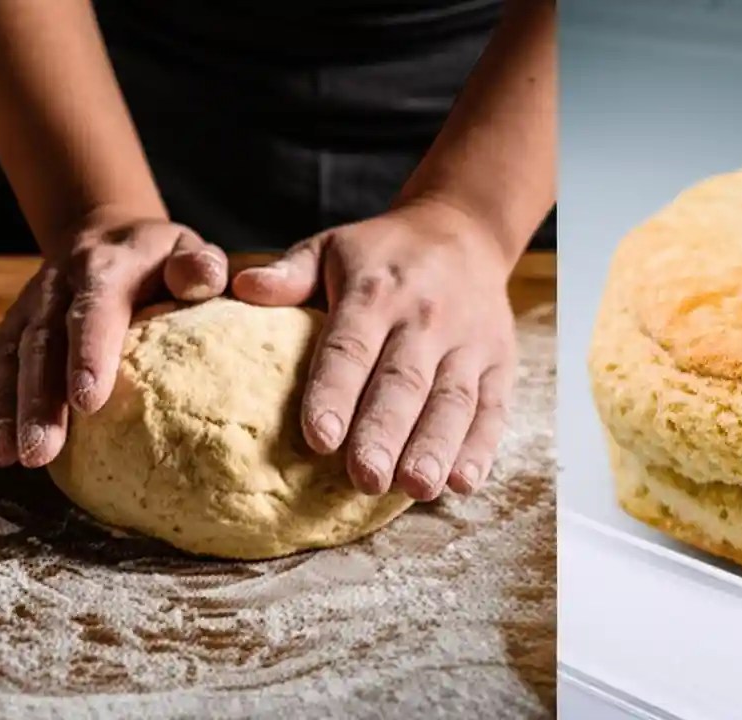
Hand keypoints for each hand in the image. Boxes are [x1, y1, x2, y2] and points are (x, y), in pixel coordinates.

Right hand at [0, 206, 228, 467]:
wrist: (106, 233)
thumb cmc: (161, 256)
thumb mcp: (188, 249)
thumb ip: (200, 266)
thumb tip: (209, 280)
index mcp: (105, 268)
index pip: (93, 311)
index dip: (88, 353)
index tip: (88, 402)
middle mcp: (58, 287)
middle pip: (42, 344)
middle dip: (37, 400)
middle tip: (40, 452)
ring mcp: (30, 308)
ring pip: (9, 359)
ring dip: (5, 410)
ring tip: (8, 458)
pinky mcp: (14, 327)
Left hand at [232, 202, 516, 501]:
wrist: (464, 230)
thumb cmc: (382, 253)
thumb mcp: (331, 246)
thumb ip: (289, 272)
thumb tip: (242, 288)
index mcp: (376, 292)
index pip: (352, 347)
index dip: (335, 392)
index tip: (319, 437)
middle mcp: (425, 318)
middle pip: (404, 382)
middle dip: (386, 432)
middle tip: (367, 478)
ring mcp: (468, 342)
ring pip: (453, 400)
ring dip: (436, 446)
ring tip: (417, 487)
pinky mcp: (499, 361)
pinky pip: (493, 408)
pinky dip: (481, 447)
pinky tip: (463, 481)